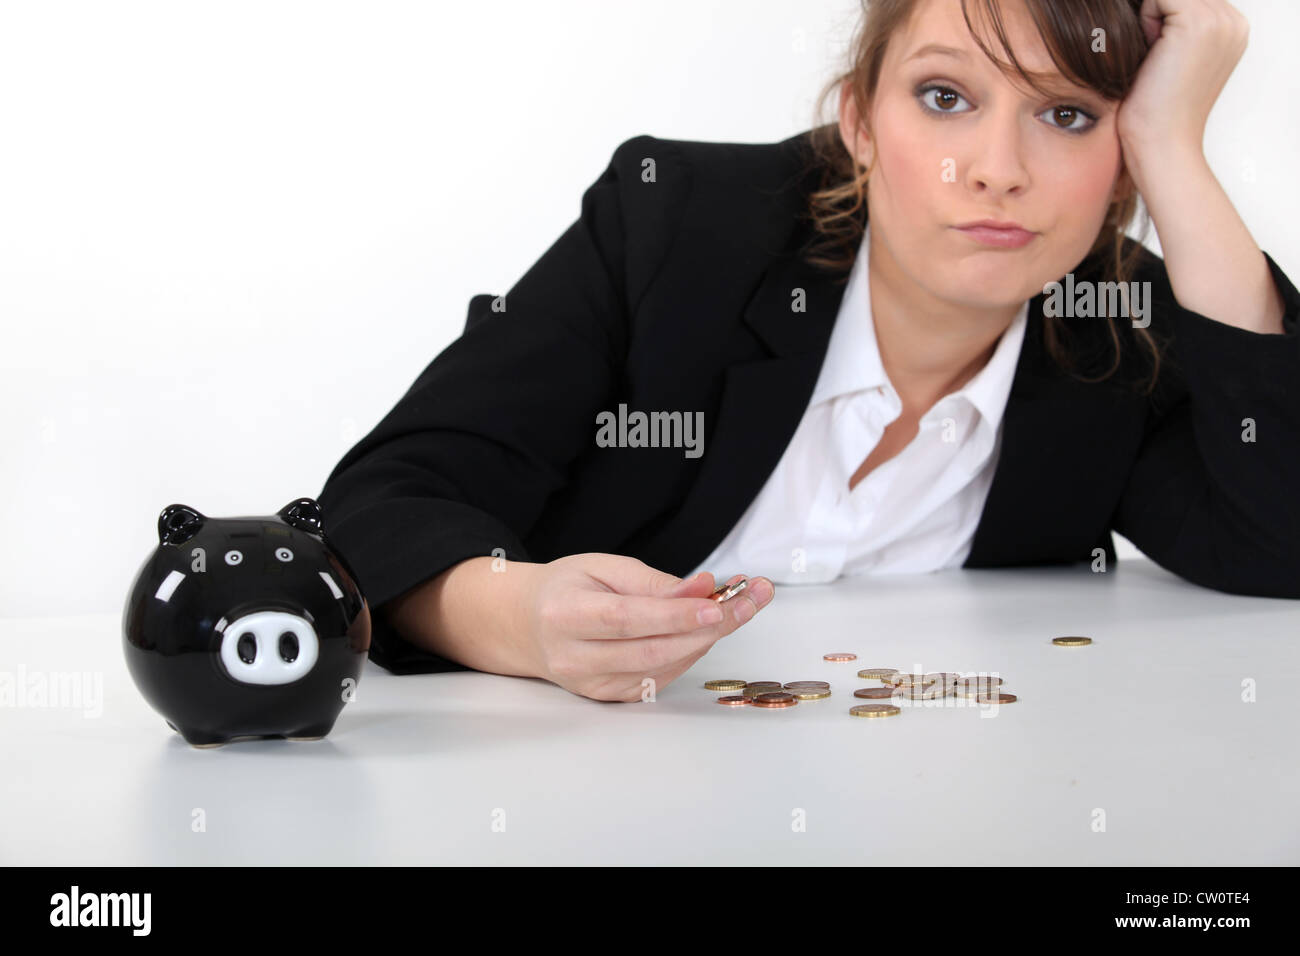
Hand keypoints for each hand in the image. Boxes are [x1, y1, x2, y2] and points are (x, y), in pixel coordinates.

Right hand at [515, 553, 773, 701]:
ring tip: (738, 609)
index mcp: (565, 615)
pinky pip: (659, 679)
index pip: (627, 620)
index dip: (674, 616)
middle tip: (749, 601)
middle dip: (707, 629)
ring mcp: (590, 685)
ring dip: (705, 641)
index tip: (716, 606)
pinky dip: (687, 655)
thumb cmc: (568, 589)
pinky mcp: (608, 698)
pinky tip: (701, 633)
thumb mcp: (603, 567)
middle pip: (650, 650)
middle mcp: (574, 657)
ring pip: (661, 668)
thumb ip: (653, 582)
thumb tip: (704, 590)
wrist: (529, 625)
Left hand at [1116, 0, 1248, 161]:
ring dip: (1151, 20)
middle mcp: (1233, 21)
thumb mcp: (1172, 59)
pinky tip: (1152, 54)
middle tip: (1156, 59)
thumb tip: (1148, 6)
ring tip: (1156, 58)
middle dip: (1158, 18)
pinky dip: (1144, 21)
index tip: (1160, 56)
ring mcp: (1220, 19)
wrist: (1162, 143)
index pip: (1187, 0)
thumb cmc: (1157, 112)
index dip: (1163, 21)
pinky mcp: (1197, 22)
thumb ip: (1173, 29)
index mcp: (1232, 30)